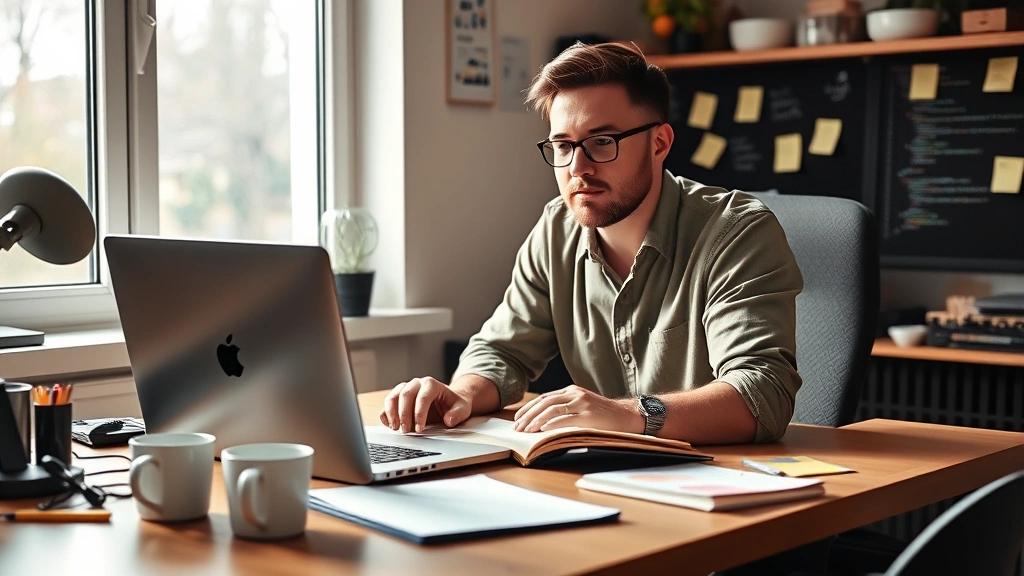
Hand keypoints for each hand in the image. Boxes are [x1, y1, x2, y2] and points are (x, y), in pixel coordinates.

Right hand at [379, 377, 471, 433]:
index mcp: (431, 384)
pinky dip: (386, 413)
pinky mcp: (398, 397)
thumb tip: (448, 420)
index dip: (419, 413)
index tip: (419, 429)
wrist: (448, 401)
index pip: (423, 396)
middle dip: (403, 414)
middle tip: (405, 431)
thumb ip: (457, 414)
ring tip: (395, 428)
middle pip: (405, 395)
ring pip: (393, 396)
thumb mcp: (462, 408)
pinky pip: (388, 403)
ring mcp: (405, 389)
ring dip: (391, 413)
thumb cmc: (453, 404)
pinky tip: (389, 424)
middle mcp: (416, 384)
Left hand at [513, 385, 643, 432]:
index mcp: (572, 391)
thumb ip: (567, 408)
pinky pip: (565, 419)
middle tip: (517, 426)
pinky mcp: (588, 415)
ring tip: (526, 429)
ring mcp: (582, 404)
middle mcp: (575, 394)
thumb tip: (543, 421)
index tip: (518, 418)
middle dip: (528, 414)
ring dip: (536, 420)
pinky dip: (552, 424)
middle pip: (545, 402)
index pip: (544, 397)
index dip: (529, 407)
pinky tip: (542, 429)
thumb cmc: (604, 414)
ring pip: (552, 409)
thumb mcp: (583, 405)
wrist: (627, 415)